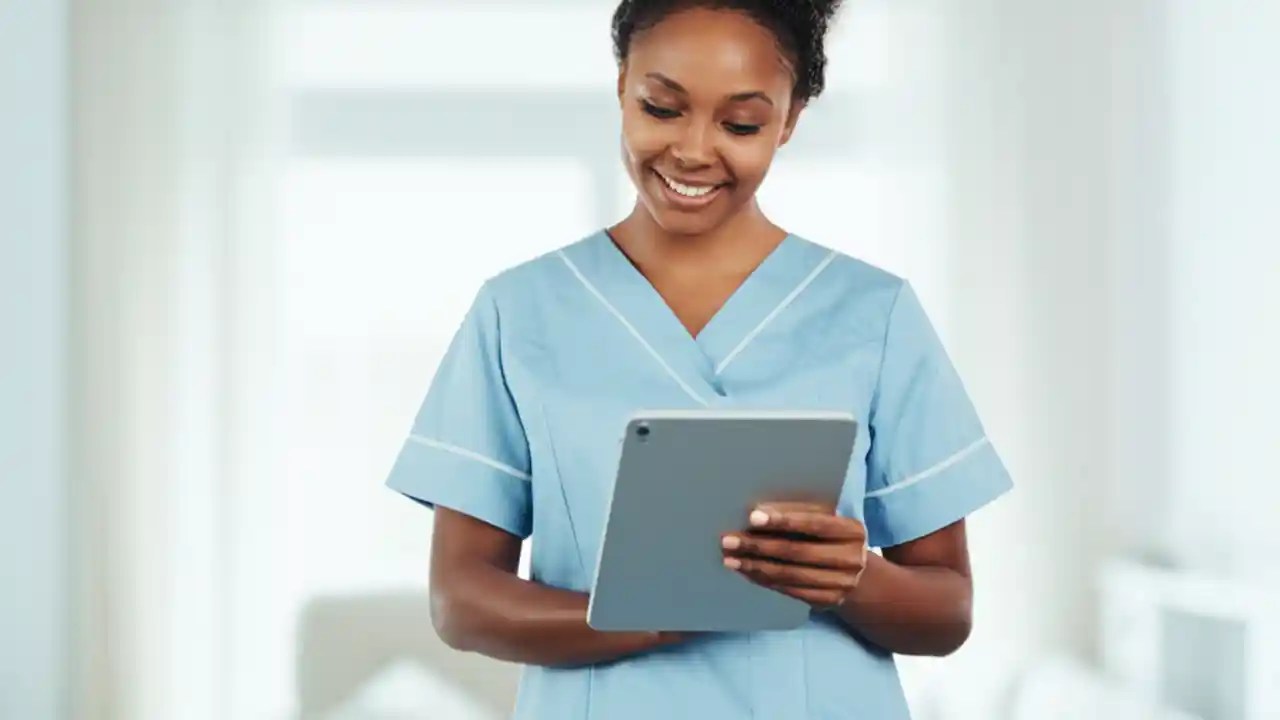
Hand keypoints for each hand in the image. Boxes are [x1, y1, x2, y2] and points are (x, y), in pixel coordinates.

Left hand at [720, 501, 867, 610]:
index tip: (752, 517)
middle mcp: (851, 558)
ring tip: (731, 559)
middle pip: (797, 552)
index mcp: (852, 530)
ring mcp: (841, 584)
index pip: (815, 523)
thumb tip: (759, 512)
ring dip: (756, 566)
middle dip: (759, 546)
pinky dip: (765, 580)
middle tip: (729, 541)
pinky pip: (790, 590)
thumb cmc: (832, 537)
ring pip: (790, 575)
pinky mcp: (827, 601)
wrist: (857, 573)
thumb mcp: (827, 519)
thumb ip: (800, 514)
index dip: (783, 520)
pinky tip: (747, 572)